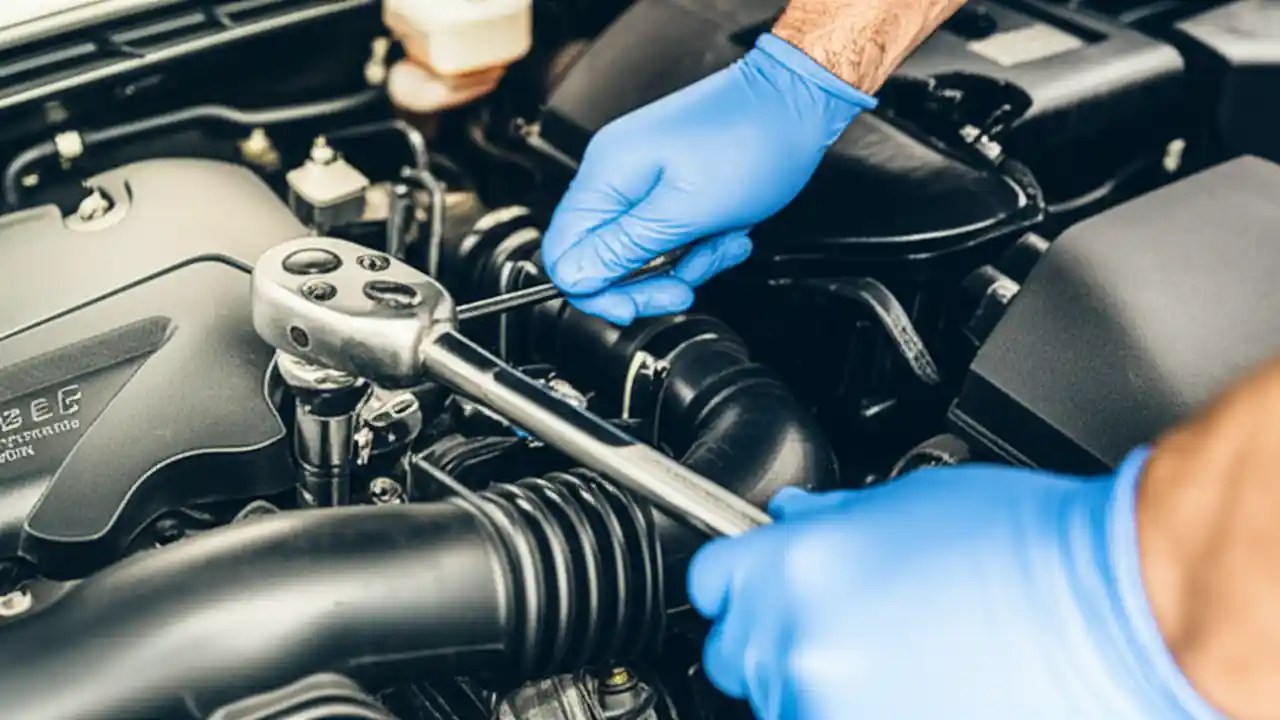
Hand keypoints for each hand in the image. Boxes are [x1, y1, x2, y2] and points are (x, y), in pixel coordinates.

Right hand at [541, 34, 875, 324]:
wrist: (795, 102)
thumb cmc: (751, 142)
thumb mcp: (685, 211)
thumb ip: (623, 248)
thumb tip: (574, 277)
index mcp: (606, 175)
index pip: (564, 253)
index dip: (595, 291)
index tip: (633, 306)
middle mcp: (614, 174)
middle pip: (600, 257)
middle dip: (646, 282)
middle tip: (682, 289)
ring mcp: (641, 177)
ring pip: (641, 252)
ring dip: (684, 263)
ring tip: (720, 245)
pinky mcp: (669, 183)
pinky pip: (668, 234)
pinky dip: (700, 244)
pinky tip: (726, 233)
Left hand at [687, 455, 1221, 719]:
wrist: (1119, 613)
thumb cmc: (1031, 547)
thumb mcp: (907, 503)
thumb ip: (829, 523)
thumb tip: (790, 524)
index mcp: (795, 569)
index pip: (709, 580)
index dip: (739, 576)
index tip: (758, 583)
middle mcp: (797, 646)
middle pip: (735, 650)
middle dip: (775, 634)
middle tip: (841, 622)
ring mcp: (830, 711)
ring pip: (783, 701)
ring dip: (817, 684)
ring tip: (893, 660)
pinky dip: (854, 709)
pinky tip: (912, 688)